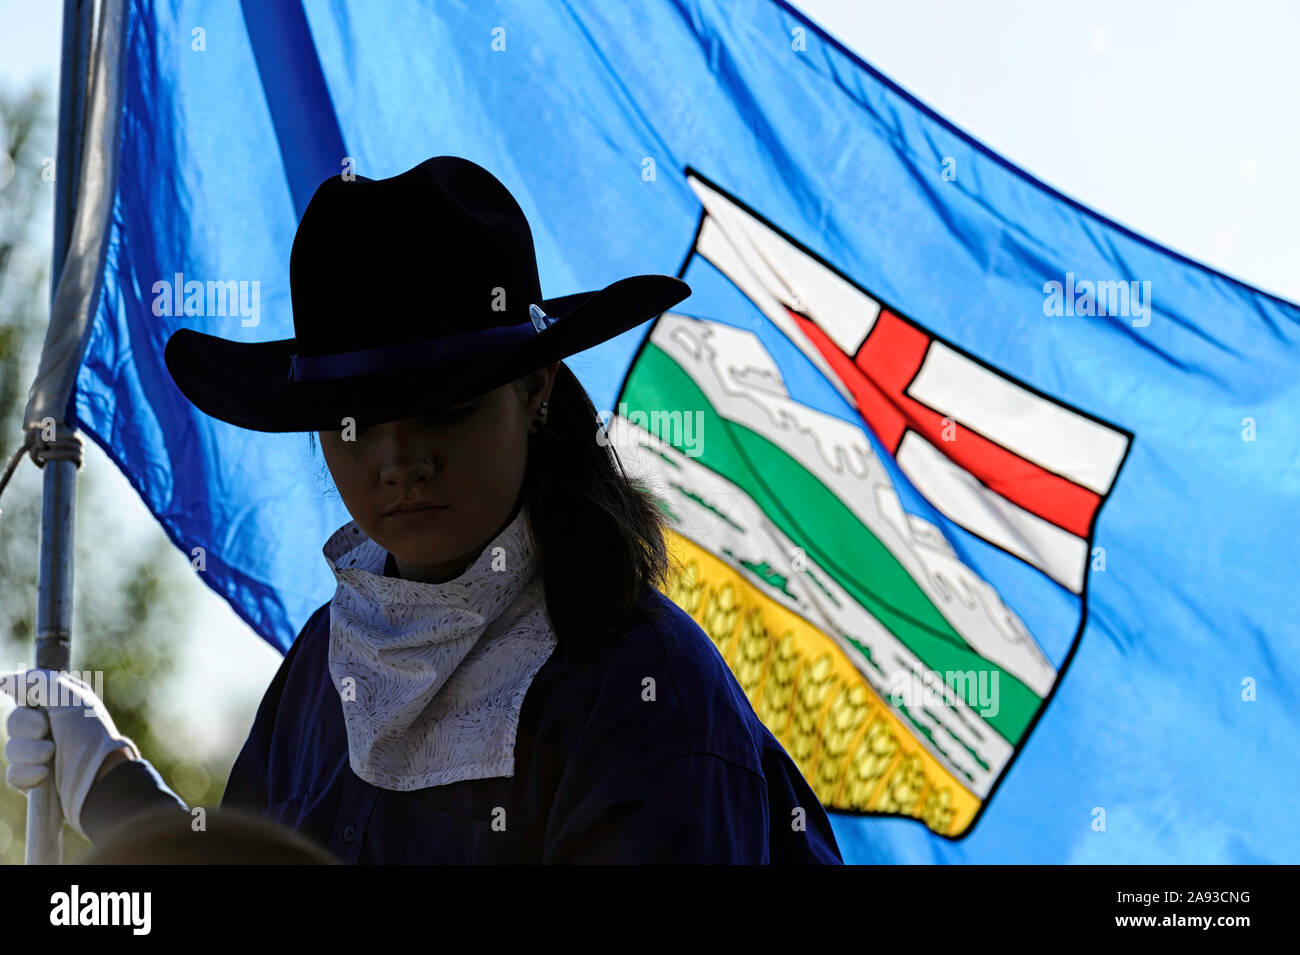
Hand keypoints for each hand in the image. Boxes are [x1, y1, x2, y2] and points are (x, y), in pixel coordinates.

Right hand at [0, 669, 141, 838]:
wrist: (99, 777)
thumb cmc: (90, 733)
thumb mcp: (69, 696)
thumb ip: (37, 682)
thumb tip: (3, 679)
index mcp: (62, 705)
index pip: (28, 694)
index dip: (22, 695)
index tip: (28, 700)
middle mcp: (53, 728)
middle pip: (14, 722)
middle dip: (25, 725)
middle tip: (45, 730)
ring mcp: (44, 755)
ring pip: (12, 749)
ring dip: (29, 751)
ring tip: (51, 755)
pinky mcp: (38, 780)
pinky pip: (14, 774)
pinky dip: (27, 773)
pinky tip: (44, 774)